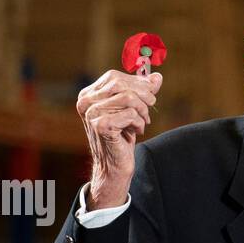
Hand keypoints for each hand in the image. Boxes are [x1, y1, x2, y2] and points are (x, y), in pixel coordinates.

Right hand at [76, 69, 162, 208]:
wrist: (115, 166)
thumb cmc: (122, 137)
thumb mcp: (134, 110)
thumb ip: (143, 92)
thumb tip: (157, 76)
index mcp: (88, 94)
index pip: (114, 77)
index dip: (136, 83)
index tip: (150, 94)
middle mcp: (86, 102)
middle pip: (121, 84)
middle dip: (142, 96)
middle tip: (148, 110)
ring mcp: (91, 113)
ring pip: (128, 98)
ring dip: (142, 111)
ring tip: (142, 123)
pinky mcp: (101, 125)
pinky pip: (130, 114)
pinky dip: (139, 123)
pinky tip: (136, 132)